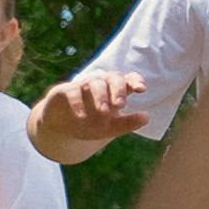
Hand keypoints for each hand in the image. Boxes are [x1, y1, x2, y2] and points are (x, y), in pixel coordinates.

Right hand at [34, 68, 152, 153]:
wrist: (61, 131)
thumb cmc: (90, 125)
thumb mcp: (110, 128)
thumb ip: (127, 123)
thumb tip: (147, 117)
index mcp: (114, 90)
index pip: (129, 79)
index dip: (136, 81)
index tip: (141, 89)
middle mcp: (100, 84)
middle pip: (113, 77)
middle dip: (118, 90)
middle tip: (121, 105)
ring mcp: (82, 85)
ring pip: (95, 82)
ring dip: (101, 96)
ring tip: (104, 112)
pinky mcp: (64, 91)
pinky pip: (72, 91)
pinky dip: (78, 103)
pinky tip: (82, 116)